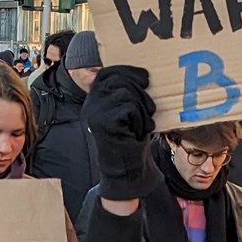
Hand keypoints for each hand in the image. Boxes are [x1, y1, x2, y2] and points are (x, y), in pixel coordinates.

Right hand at [82, 66, 158, 200]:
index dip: (127, 71)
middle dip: (141, 92)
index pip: (107, 73)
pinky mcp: (103, 122)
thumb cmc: (131, 140)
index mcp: (94, 100)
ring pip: (126, 93)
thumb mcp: (127, 112)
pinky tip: (138, 132)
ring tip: (144, 124)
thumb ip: (126, 93)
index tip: (145, 78)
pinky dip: (140, 119)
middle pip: (119, 80)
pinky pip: (129, 107)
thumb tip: (142, 74)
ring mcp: (95, 113)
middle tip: (150, 109)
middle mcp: (90, 105)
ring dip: (142, 109)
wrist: (126, 170)